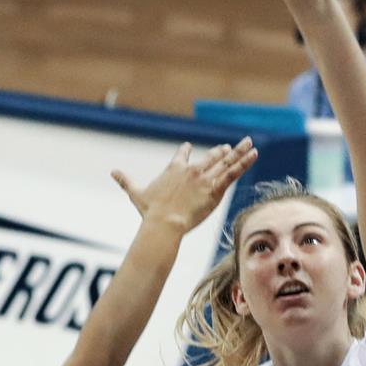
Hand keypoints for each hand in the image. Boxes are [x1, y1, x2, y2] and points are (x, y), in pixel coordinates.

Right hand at [111, 137, 256, 232]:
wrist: (164, 223)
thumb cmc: (151, 211)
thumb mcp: (136, 194)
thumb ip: (125, 181)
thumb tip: (112, 172)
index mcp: (174, 168)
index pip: (183, 154)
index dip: (186, 150)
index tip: (189, 147)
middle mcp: (192, 170)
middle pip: (211, 156)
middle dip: (221, 151)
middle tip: (229, 147)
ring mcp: (205, 178)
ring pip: (226, 161)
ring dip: (239, 151)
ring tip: (249, 143)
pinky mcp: (215, 188)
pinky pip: (233, 172)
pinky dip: (245, 162)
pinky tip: (254, 153)